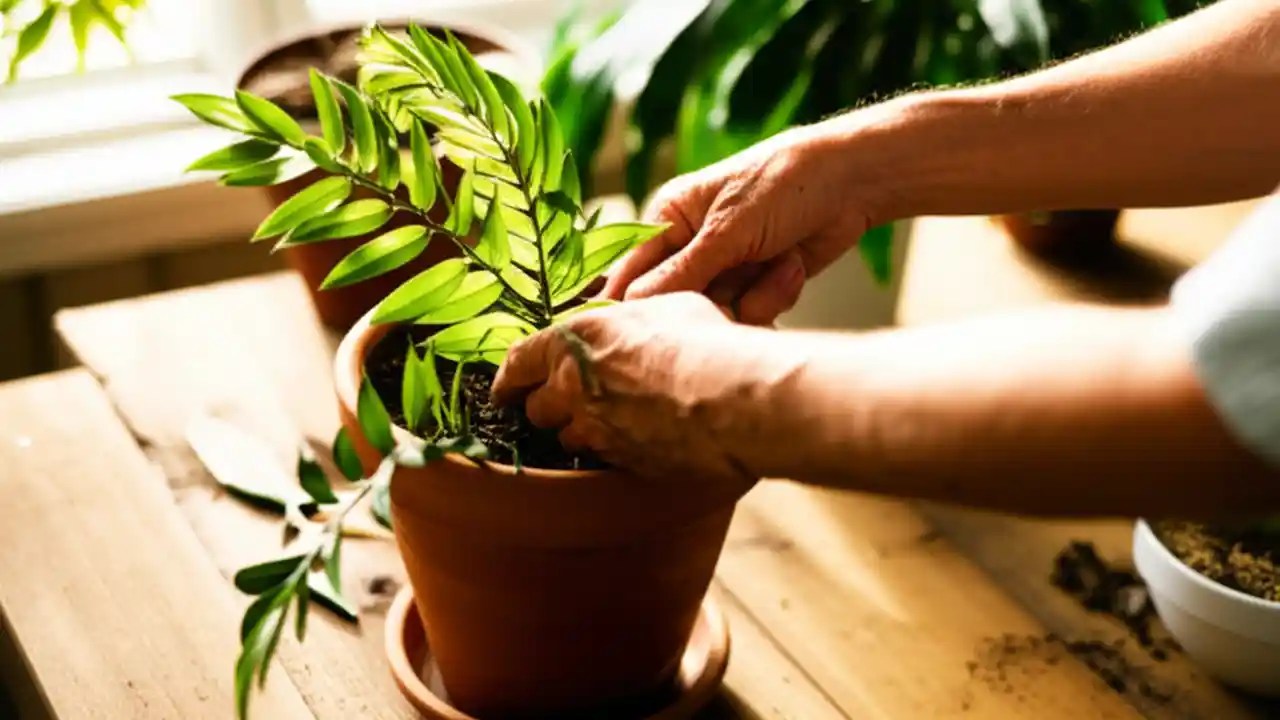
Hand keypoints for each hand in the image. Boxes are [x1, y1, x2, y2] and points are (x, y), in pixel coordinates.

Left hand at [490, 293, 774, 483]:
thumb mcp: (665, 307)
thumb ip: (633, 320)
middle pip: (537, 409)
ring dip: (581, 431)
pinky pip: (605, 459)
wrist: (730, 397)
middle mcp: (572, 389)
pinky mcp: (621, 464)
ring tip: (612, 420)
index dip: (509, 378)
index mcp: (573, 341)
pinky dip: (614, 450)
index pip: (519, 363)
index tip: (506, 389)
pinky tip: (641, 437)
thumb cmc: (702, 341)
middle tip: (566, 402)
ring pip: (568, 439)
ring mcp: (595, 432)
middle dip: (548, 406)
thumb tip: (636, 323)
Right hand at [601, 127, 871, 324]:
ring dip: (752, 295)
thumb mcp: (727, 230)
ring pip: (717, 315)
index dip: (632, 305)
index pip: (631, 271)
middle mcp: (692, 246)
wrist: (852, 184)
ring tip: (777, 259)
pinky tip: (792, 265)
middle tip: (734, 287)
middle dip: (711, 302)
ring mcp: (726, 268)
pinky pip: (751, 314)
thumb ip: (680, 273)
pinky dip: (776, 293)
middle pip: (676, 304)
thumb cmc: (783, 185)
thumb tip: (630, 307)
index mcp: (669, 218)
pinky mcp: (758, 285)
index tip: (640, 335)